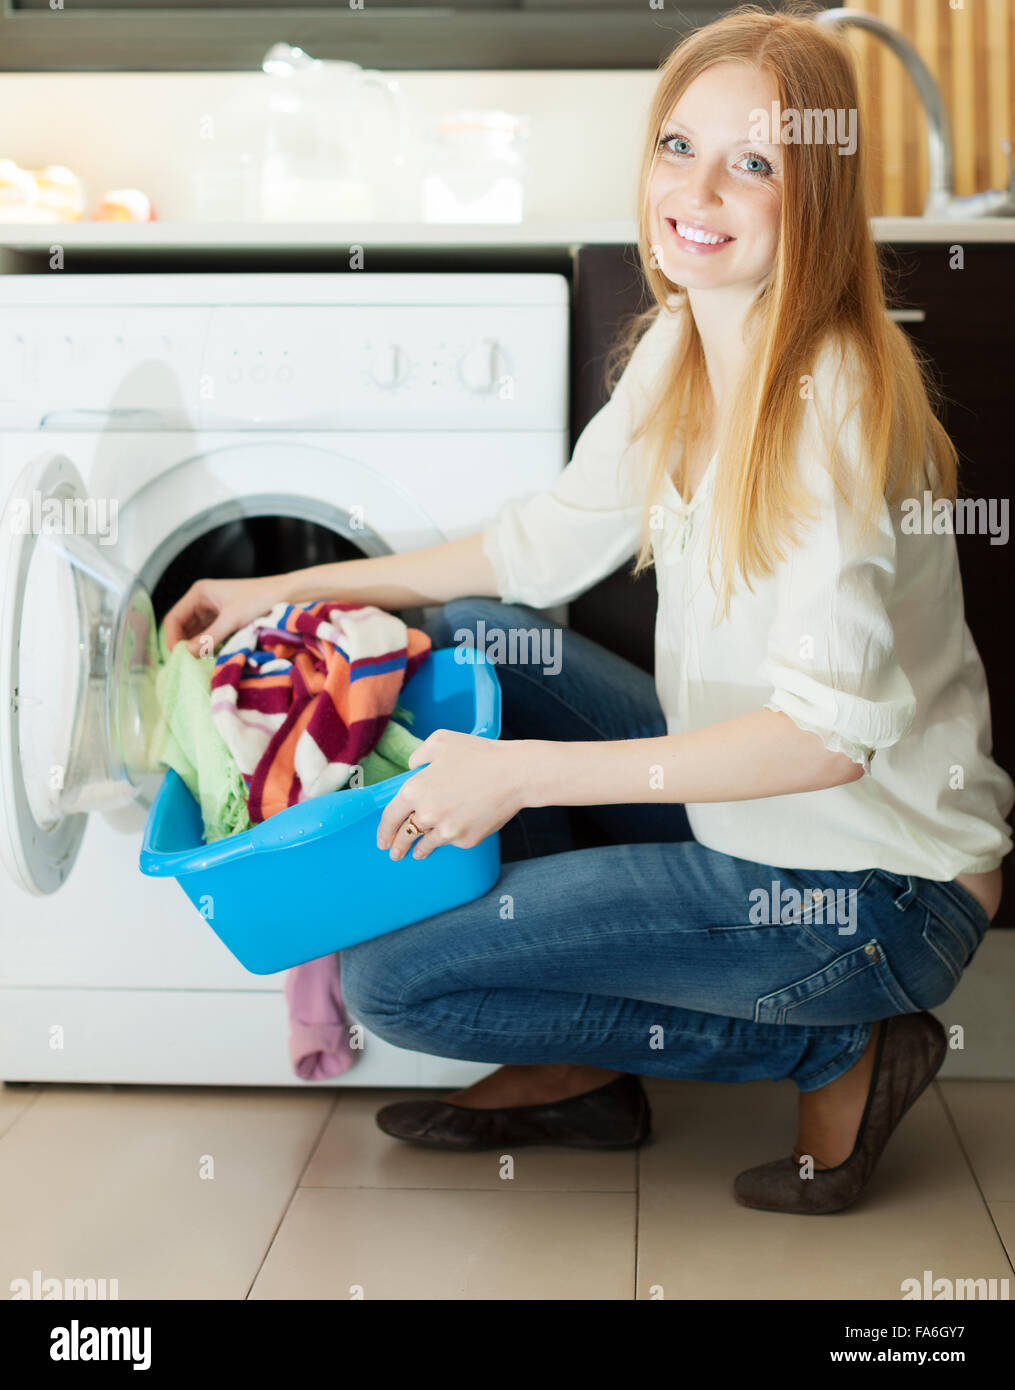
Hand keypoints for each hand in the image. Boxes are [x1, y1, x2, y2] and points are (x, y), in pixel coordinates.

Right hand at [163, 575, 292, 655]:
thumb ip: (209, 637)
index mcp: (199, 593)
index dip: (172, 638)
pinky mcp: (224, 619)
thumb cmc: (260, 599)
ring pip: (195, 633)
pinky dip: (208, 645)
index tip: (178, 657)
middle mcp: (202, 600)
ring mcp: (213, 610)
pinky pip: (209, 634)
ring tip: (198, 663)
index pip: (174, 618)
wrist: (286, 593)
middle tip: (187, 664)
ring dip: (196, 647)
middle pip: (182, 627)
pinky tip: (210, 657)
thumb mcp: (232, 620)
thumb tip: (188, 653)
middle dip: (184, 644)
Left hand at [376, 730, 526, 860]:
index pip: (390, 817)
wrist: (514, 774)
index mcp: (415, 790)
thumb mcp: (441, 741)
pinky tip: (451, 834)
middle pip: (404, 836)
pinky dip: (450, 838)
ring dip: (419, 850)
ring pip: (425, 845)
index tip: (382, 839)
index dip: (383, 830)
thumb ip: (419, 756)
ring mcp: (446, 830)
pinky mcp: (465, 840)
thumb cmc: (479, 754)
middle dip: (397, 847)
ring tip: (416, 853)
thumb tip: (412, 769)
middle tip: (394, 852)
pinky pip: (452, 841)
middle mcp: (427, 814)